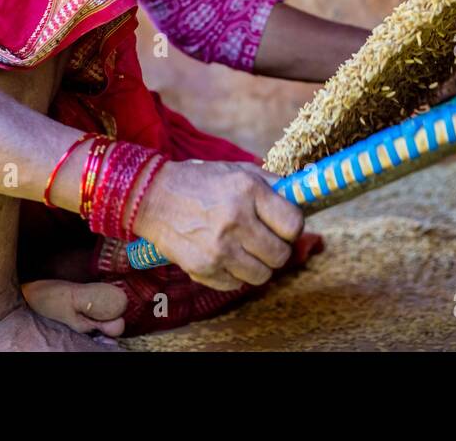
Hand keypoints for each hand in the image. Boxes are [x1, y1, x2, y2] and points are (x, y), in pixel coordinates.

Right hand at [131, 160, 303, 291]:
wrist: (153, 197)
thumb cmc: (201, 182)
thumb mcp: (239, 171)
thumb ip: (273, 185)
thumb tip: (303, 198)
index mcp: (248, 191)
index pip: (293, 225)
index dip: (292, 227)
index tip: (283, 226)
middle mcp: (235, 220)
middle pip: (281, 255)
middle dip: (277, 249)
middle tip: (265, 240)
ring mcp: (218, 248)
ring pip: (262, 275)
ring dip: (258, 265)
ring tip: (244, 249)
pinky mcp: (202, 268)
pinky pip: (236, 284)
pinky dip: (234, 274)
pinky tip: (223, 255)